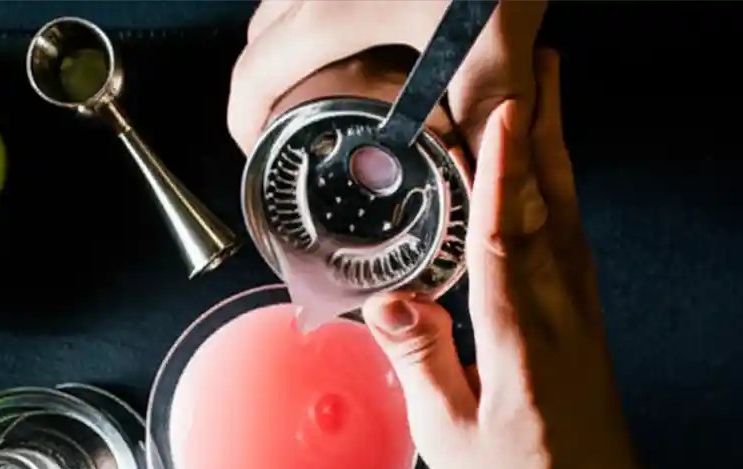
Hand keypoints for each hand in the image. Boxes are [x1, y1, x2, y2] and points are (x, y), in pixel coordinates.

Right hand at [227, 0, 546, 158]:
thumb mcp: (496, 37)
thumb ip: (492, 112)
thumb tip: (498, 177)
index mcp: (328, 13)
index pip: (252, 79)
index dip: (244, 126)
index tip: (260, 154)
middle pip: (257, 41)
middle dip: (265, 90)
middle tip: (295, 126)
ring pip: (281, 5)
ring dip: (290, 47)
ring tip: (328, 82)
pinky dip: (317, 13)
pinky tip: (365, 27)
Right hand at [363, 50, 638, 468]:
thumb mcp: (450, 434)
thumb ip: (421, 359)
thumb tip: (389, 298)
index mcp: (520, 338)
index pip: (506, 239)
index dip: (501, 171)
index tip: (500, 110)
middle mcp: (557, 308)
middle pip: (546, 200)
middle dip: (538, 125)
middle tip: (532, 58)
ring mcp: (577, 304)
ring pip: (564, 206)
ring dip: (552, 141)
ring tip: (543, 83)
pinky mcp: (580, 308)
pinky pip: (567, 228)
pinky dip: (555, 181)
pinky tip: (548, 162)